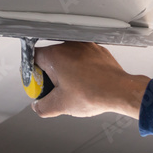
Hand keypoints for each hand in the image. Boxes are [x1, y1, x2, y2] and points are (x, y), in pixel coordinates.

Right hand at [32, 42, 150, 118]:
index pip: (32, 58)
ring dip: (67, 72)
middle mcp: (69, 45)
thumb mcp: (60, 106)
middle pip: (50, 58)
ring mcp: (85, 46)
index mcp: (55, 55)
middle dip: (50, 75)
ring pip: (67, 58)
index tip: (39, 85)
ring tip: (75, 88)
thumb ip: (42, 106)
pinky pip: (82, 58)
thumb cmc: (93, 93)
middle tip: (57, 90)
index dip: (33, 74)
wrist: (120, 91)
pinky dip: (81, 69)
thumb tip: (38, 105)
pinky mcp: (97, 50)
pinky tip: (87, 83)